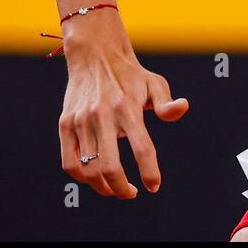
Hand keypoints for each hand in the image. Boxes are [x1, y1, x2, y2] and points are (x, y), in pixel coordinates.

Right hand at [57, 15, 188, 198]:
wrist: (95, 54)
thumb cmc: (130, 74)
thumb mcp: (155, 83)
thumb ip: (166, 103)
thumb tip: (182, 108)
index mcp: (128, 108)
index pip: (142, 148)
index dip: (150, 172)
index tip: (154, 186)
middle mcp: (103, 116)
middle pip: (110, 167)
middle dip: (121, 188)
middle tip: (130, 193)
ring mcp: (81, 121)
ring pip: (88, 169)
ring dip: (102, 187)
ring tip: (114, 188)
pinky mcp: (65, 124)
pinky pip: (69, 162)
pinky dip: (81, 177)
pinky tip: (93, 178)